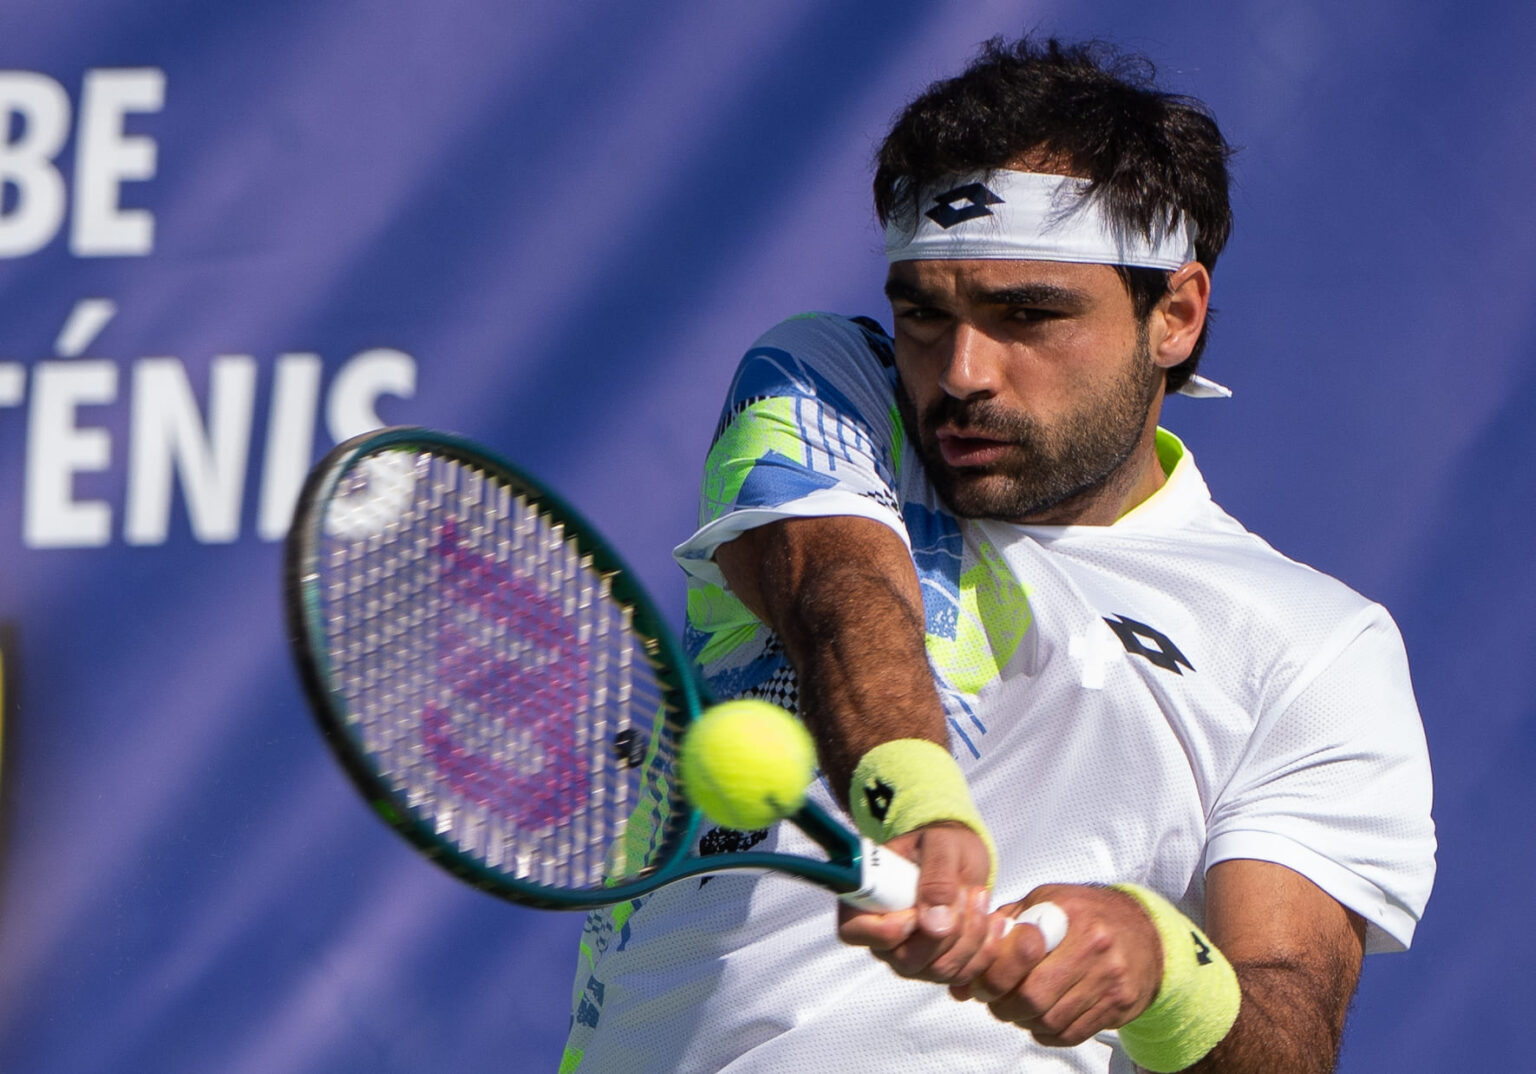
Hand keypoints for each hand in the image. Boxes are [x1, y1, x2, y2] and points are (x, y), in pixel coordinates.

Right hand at [836, 821, 997, 983]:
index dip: (886, 931)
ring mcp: (908, 955)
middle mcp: (881, 936)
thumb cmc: (940, 843)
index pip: (854, 932)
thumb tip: (934, 925)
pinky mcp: (937, 966)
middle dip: (948, 931)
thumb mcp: (941, 844)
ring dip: (971, 936)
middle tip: (969, 892)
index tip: (917, 912)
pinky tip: (994, 920)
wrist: (959, 856)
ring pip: (939, 969)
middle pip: (905, 960)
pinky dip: (985, 949)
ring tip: (981, 897)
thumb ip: (936, 879)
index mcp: (866, 899)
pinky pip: (962, 974)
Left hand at [953, 884, 1162, 1047]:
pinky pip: (1073, 1033)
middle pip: (1033, 996)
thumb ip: (1006, 922)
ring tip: (1020, 1010)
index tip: (984, 984)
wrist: (1146, 933)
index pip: (1019, 956)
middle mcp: (1092, 945)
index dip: (993, 978)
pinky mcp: (1120, 1005)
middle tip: (998, 1003)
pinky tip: (1044, 1019)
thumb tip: (967, 960)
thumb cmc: (1086, 916)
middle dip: (1006, 1007)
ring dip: (1026, 1022)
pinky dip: (1049, 1033)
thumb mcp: (1046, 900)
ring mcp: (1109, 978)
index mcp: (1067, 914)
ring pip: (1051, 1019)